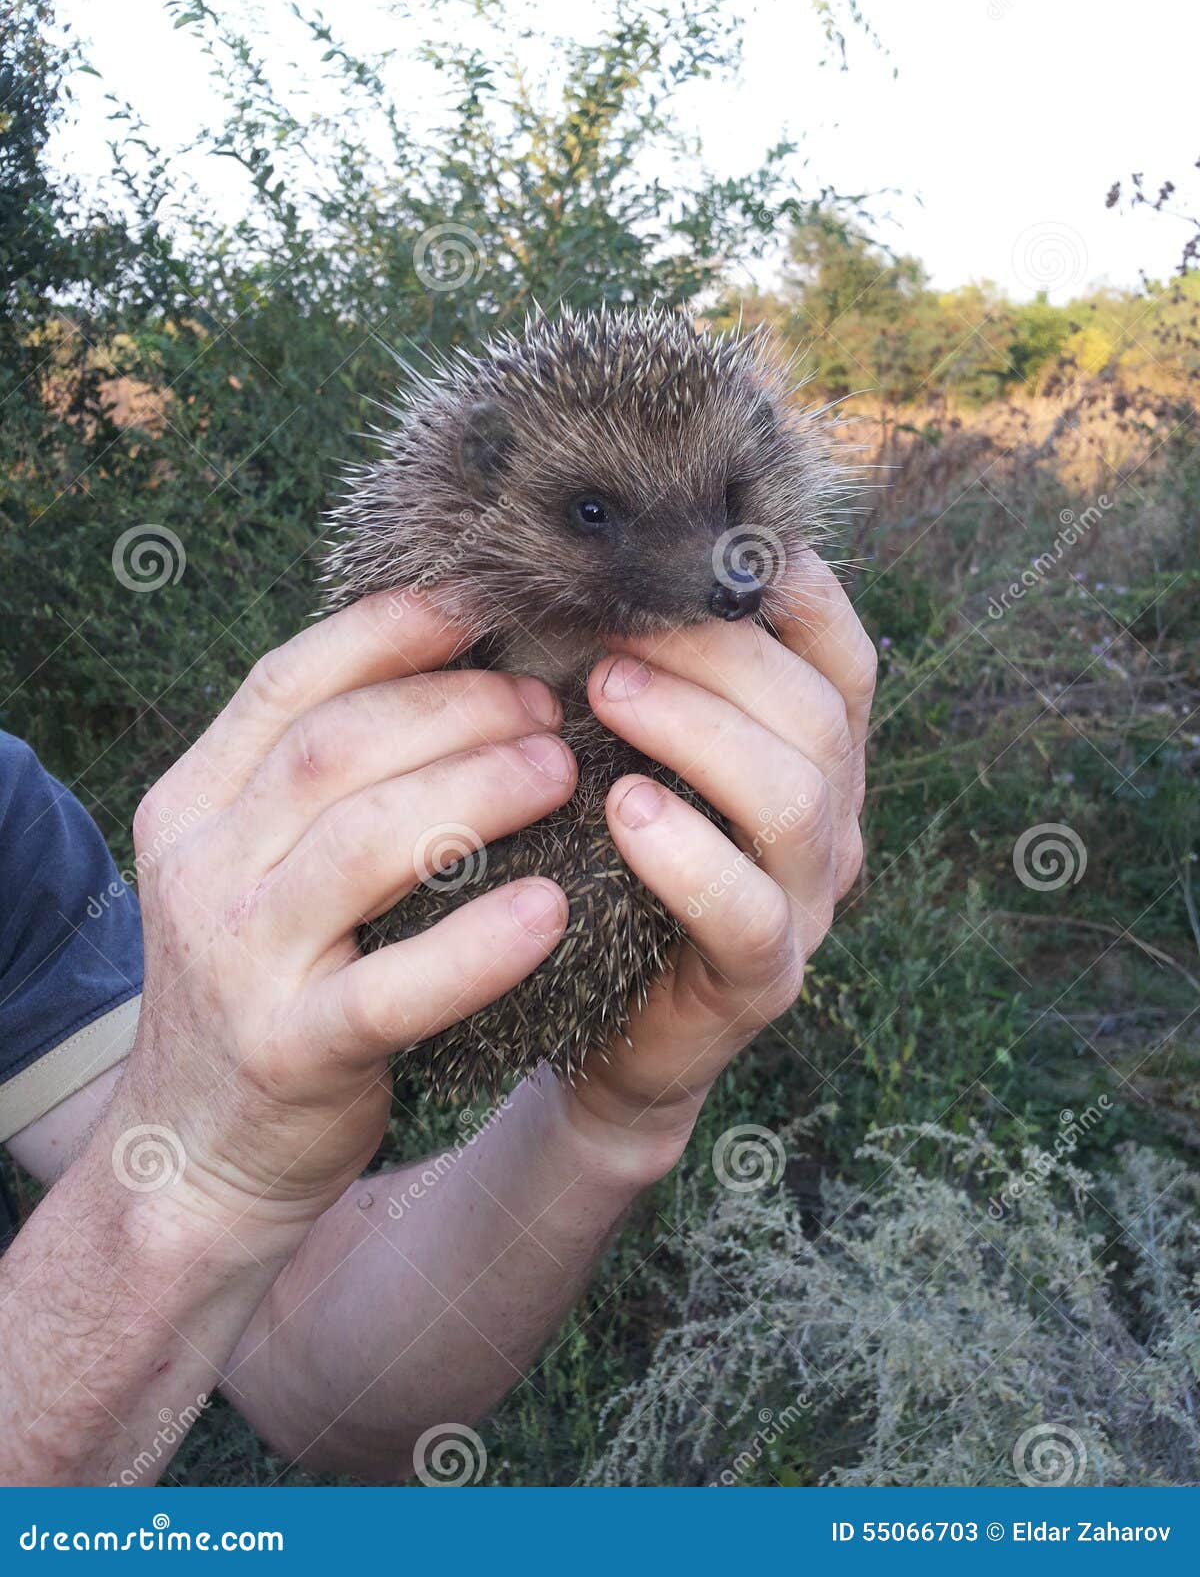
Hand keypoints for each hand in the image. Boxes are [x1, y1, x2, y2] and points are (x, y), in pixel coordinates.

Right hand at [102, 591, 576, 1239]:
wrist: (196, 1153)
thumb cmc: (264, 982)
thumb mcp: (256, 867)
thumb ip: (316, 781)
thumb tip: (449, 668)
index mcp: (193, 805)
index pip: (285, 683)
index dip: (387, 632)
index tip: (479, 607)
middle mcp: (202, 870)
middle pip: (335, 747)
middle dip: (455, 708)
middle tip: (548, 706)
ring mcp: (239, 962)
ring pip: (364, 844)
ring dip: (477, 792)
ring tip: (561, 771)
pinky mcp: (291, 1052)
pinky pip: (393, 986)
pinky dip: (477, 943)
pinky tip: (550, 908)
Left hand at [559, 553, 874, 1173]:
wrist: (595, 1026)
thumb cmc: (604, 863)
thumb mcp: (629, 755)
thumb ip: (641, 675)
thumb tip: (584, 562)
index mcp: (814, 754)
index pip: (841, 650)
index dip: (793, 590)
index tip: (705, 543)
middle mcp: (832, 819)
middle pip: (814, 709)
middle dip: (713, 653)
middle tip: (608, 633)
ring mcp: (809, 902)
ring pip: (795, 799)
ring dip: (697, 731)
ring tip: (604, 693)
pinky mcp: (767, 978)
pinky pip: (748, 911)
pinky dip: (688, 854)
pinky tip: (623, 811)